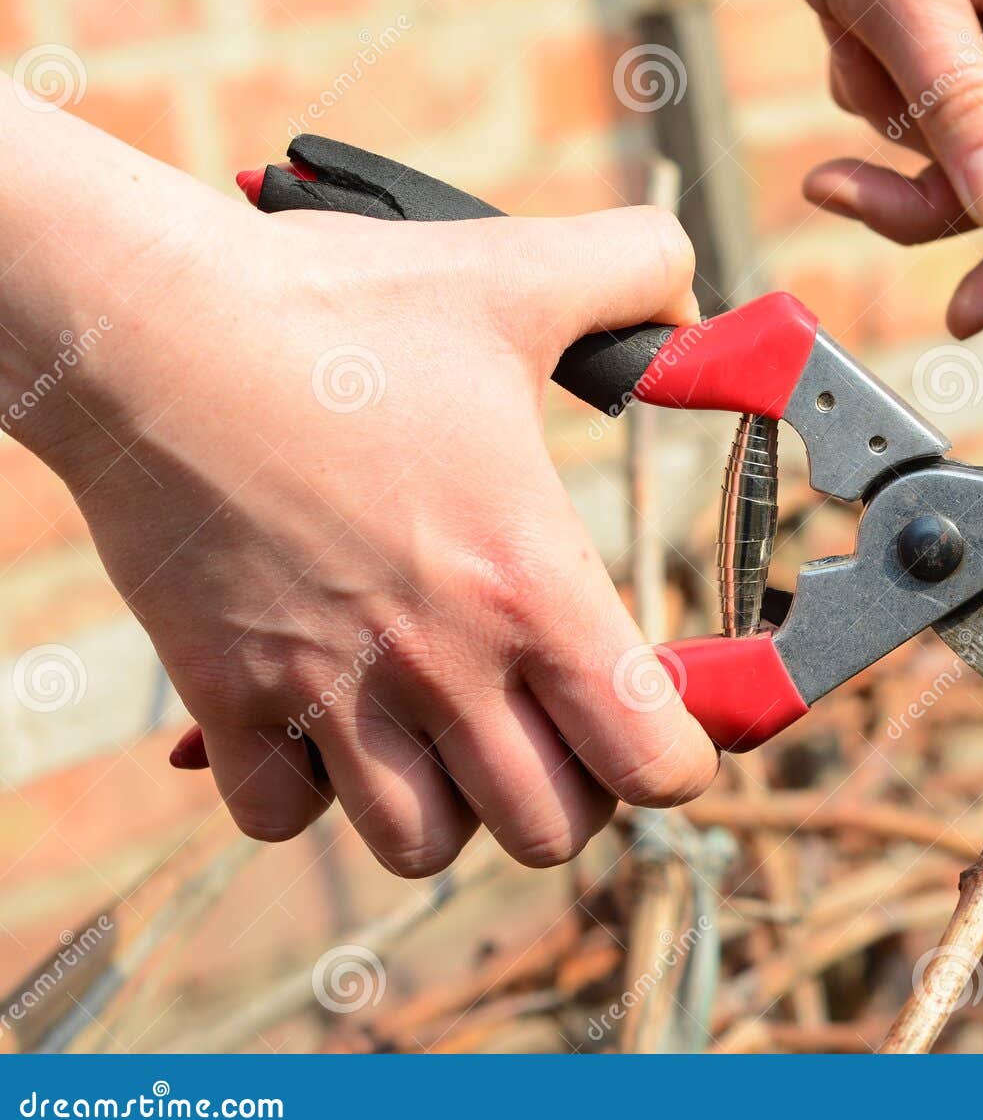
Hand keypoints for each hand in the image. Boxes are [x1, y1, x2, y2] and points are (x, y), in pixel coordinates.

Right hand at [7, 119, 716, 875]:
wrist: (151, 325)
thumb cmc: (335, 307)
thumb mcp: (512, 273)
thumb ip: (633, 275)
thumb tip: (694, 309)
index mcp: (532, 583)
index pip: (655, 764)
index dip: (676, 756)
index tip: (655, 715)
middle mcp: (442, 662)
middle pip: (550, 831)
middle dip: (568, 791)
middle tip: (548, 722)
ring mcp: (328, 692)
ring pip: (421, 846)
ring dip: (446, 803)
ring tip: (442, 729)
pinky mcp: (227, 696)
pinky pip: (283, 817)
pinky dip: (308, 790)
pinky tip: (322, 715)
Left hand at [773, 0, 982, 336]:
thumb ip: (960, 97)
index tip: (973, 311)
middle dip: (925, 194)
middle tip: (839, 193)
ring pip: (956, 149)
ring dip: (886, 127)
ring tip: (850, 32)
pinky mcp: (942, 34)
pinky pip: (912, 105)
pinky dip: (869, 84)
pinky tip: (848, 14)